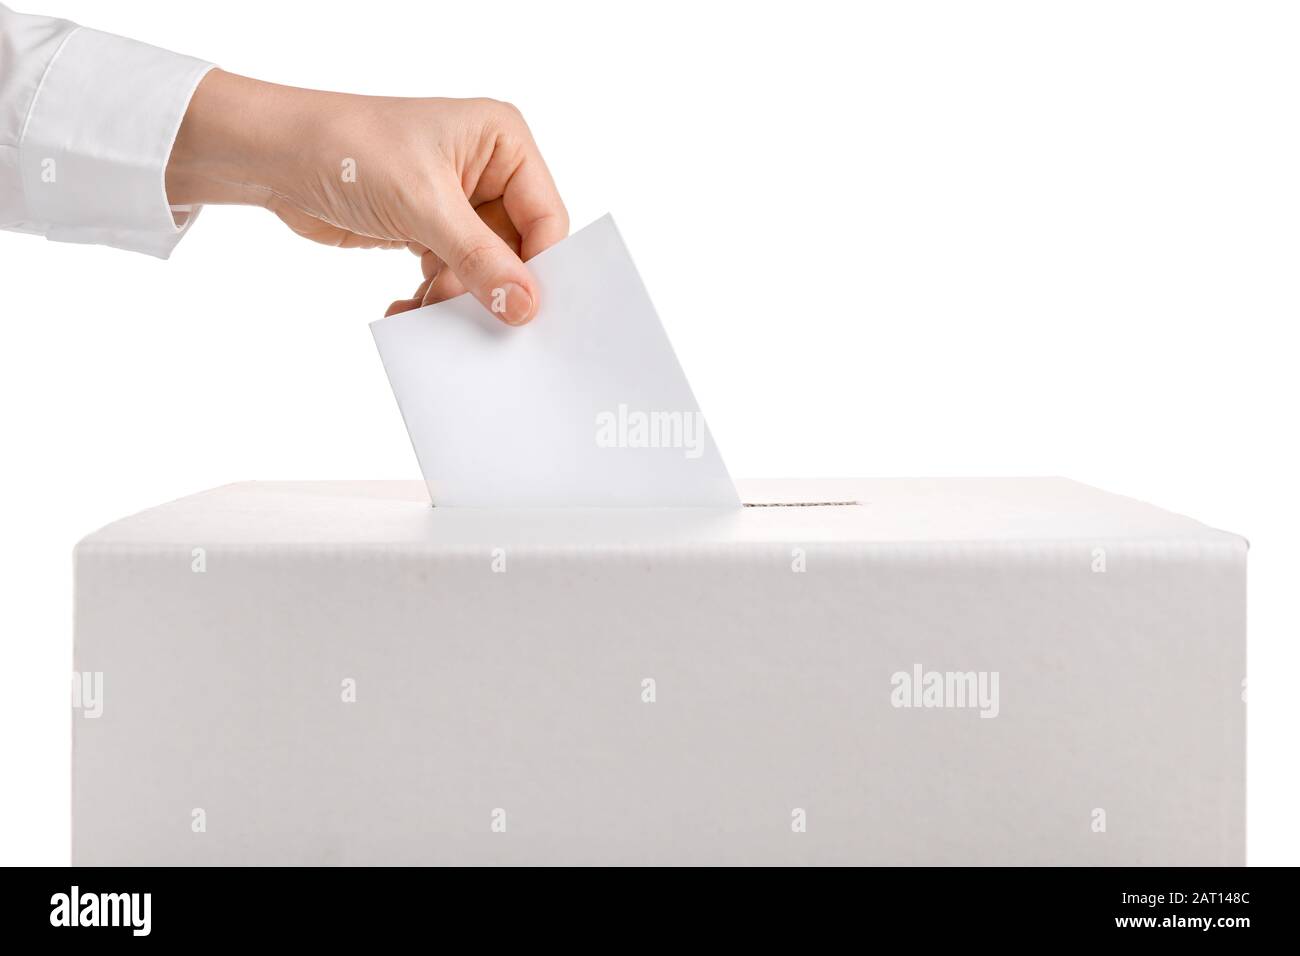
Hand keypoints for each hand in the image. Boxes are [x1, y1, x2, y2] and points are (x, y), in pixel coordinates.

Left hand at [165, 70, 567, 323]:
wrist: (273, 156)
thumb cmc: (346, 148)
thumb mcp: (423, 206)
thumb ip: (480, 259)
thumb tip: (525, 306)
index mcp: (504, 141)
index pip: (547, 217)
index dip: (538, 266)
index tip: (521, 311)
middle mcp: (488, 169)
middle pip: (517, 251)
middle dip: (488, 287)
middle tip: (462, 313)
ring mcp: (459, 203)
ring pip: (482, 271)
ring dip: (454, 298)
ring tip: (421, 307)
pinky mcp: (430, 230)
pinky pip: (452, 278)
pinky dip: (431, 299)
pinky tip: (406, 308)